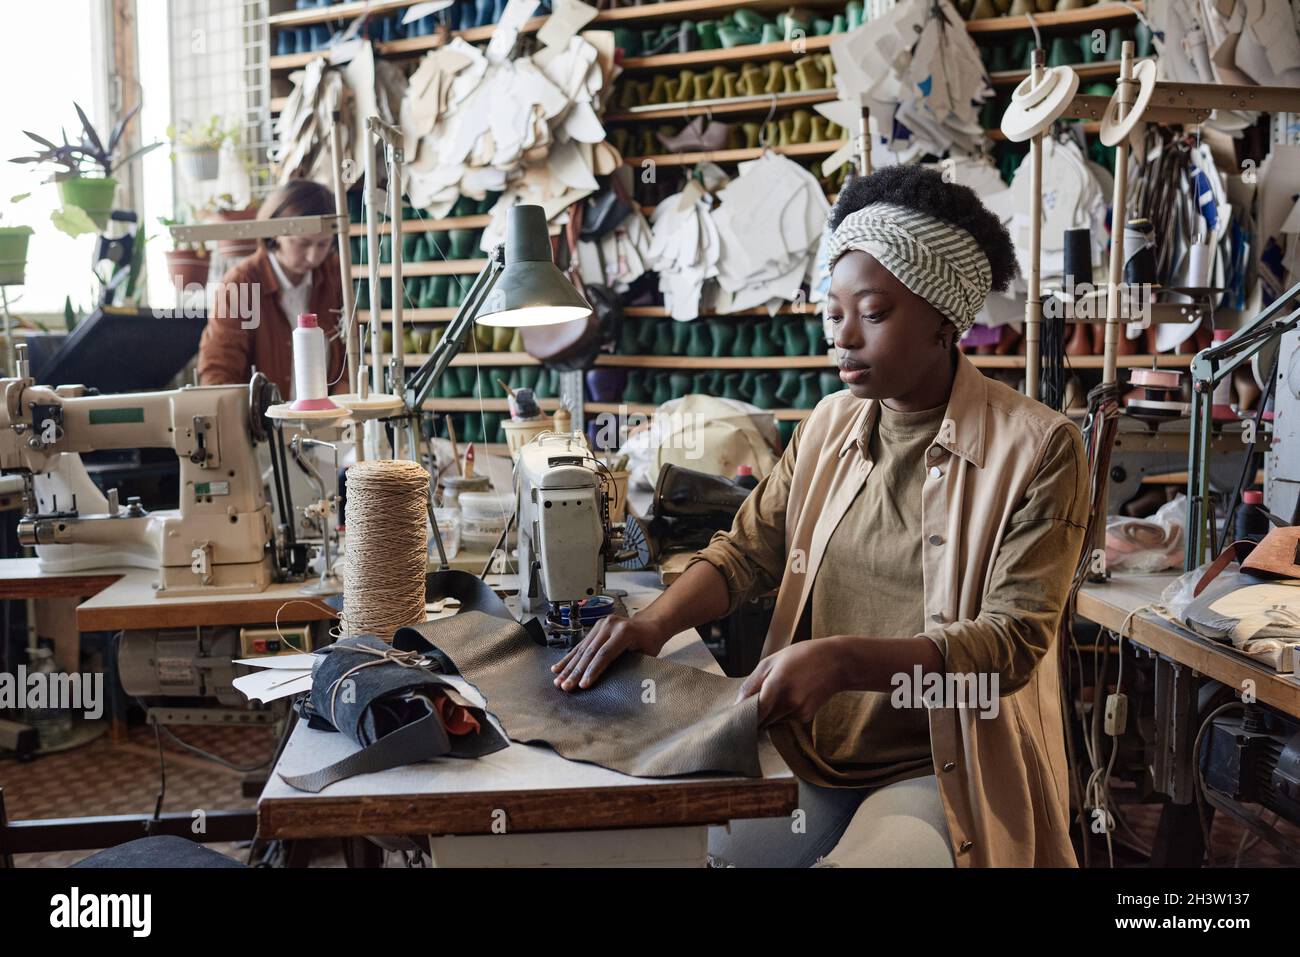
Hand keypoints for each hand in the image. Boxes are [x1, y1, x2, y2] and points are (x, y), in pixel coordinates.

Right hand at [551, 614, 668, 691]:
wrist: (648, 624)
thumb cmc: (650, 641)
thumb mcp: (647, 654)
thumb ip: (633, 667)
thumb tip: (621, 688)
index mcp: (624, 632)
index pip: (605, 654)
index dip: (592, 671)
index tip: (582, 685)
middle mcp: (610, 626)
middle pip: (589, 652)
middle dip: (576, 672)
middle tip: (565, 687)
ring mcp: (601, 625)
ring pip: (581, 649)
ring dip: (568, 667)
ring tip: (558, 681)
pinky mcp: (594, 628)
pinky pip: (580, 645)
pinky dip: (569, 658)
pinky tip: (557, 667)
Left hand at [737, 639, 845, 726]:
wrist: (837, 663)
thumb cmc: (802, 656)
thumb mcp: (772, 661)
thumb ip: (752, 683)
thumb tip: (737, 702)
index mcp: (777, 684)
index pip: (754, 712)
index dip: (743, 715)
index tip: (735, 714)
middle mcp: (788, 702)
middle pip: (761, 720)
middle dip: (753, 716)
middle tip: (748, 705)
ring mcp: (798, 712)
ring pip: (772, 721)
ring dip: (767, 713)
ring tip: (774, 694)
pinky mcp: (805, 717)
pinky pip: (784, 720)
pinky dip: (781, 712)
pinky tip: (789, 696)